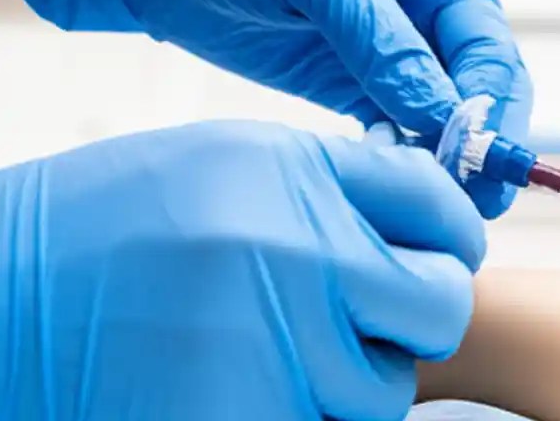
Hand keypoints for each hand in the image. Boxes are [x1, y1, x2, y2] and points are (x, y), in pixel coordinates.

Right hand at [0, 121, 482, 420]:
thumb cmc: (108, 229)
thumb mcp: (225, 165)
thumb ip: (333, 187)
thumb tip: (430, 220)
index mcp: (291, 174)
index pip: (439, 204)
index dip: (451, 233)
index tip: (439, 252)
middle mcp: (294, 253)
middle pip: (439, 305)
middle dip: (415, 316)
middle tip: (364, 315)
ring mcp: (270, 346)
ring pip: (382, 390)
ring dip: (348, 381)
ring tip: (269, 349)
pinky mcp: (242, 420)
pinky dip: (298, 413)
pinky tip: (241, 382)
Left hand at [10, 0, 531, 217]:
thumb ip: (383, 43)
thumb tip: (446, 116)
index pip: (493, 53)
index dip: (494, 113)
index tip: (475, 165)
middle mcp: (428, 13)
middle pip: (481, 96)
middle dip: (479, 149)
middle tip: (468, 206)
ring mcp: (389, 53)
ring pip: (442, 123)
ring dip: (442, 165)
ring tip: (430, 209)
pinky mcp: (347, 85)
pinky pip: (393, 134)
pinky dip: (397, 162)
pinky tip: (384, 186)